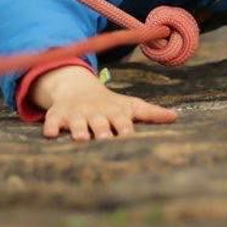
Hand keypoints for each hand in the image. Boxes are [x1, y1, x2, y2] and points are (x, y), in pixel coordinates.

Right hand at [30, 65, 178, 141]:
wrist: (78, 88)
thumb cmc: (110, 104)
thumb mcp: (130, 106)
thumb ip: (151, 113)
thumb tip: (176, 117)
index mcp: (114, 113)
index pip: (122, 122)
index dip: (125, 129)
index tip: (129, 136)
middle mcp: (95, 113)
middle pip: (100, 123)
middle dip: (102, 130)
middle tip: (105, 139)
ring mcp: (76, 114)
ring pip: (77, 123)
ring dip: (79, 129)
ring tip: (81, 138)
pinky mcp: (58, 115)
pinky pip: (52, 121)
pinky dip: (50, 127)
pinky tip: (50, 135)